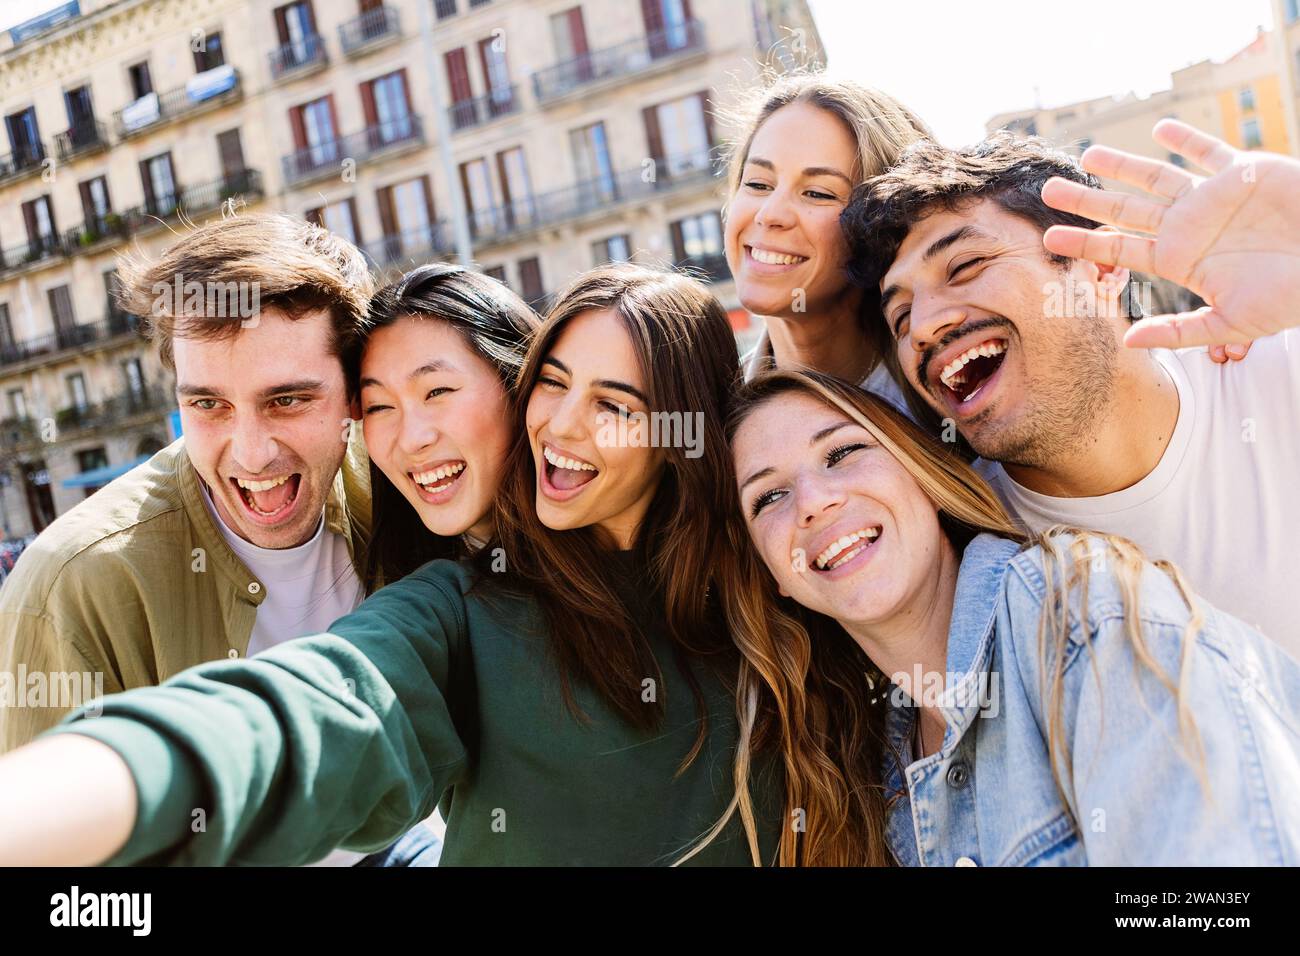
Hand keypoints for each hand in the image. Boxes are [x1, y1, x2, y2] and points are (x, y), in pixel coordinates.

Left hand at [1039, 119, 1299, 349]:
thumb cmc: (1288, 299)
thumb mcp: (1229, 324)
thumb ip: (1178, 332)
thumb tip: (1127, 343)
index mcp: (1180, 260)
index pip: (1120, 250)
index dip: (1085, 243)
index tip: (1048, 240)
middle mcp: (1189, 227)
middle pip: (1126, 209)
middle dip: (1088, 199)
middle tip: (1049, 189)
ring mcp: (1213, 198)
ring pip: (1157, 176)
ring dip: (1123, 165)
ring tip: (1088, 154)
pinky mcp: (1245, 173)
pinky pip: (1211, 151)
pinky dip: (1188, 139)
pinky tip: (1160, 129)